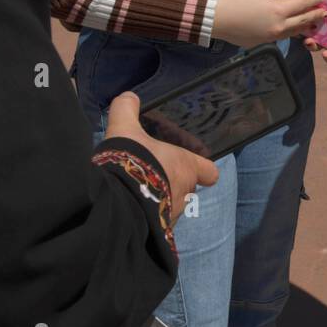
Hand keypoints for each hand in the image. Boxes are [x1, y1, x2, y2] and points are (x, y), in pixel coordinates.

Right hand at [105, 92, 218, 223]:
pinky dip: (148, 214)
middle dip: (174, 182)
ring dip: (161, 199)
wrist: (116, 200)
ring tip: (139, 191)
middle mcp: (186, 192)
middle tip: (154, 173)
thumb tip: (128, 97)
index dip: (203, 169)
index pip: (210, 172)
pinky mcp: (158, 230)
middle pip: (188, 187)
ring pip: (173, 205)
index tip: (194, 167)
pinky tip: (130, 206)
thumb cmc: (132, 160)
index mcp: (187, 167)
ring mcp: (174, 214)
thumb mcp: (125, 129)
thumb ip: (126, 110)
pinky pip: (157, 221)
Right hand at [212, 0, 326, 48]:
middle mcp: (279, 26)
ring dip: (304, 26)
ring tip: (312, 23)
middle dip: (315, 15)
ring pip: (294, 32)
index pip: (303, 4)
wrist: (216, 19)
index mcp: (279, 9)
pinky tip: (291, 29)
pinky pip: (282, 37)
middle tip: (324, 12)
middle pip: (303, 20)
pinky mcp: (264, 43)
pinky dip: (290, 32)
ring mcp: (272, 37)